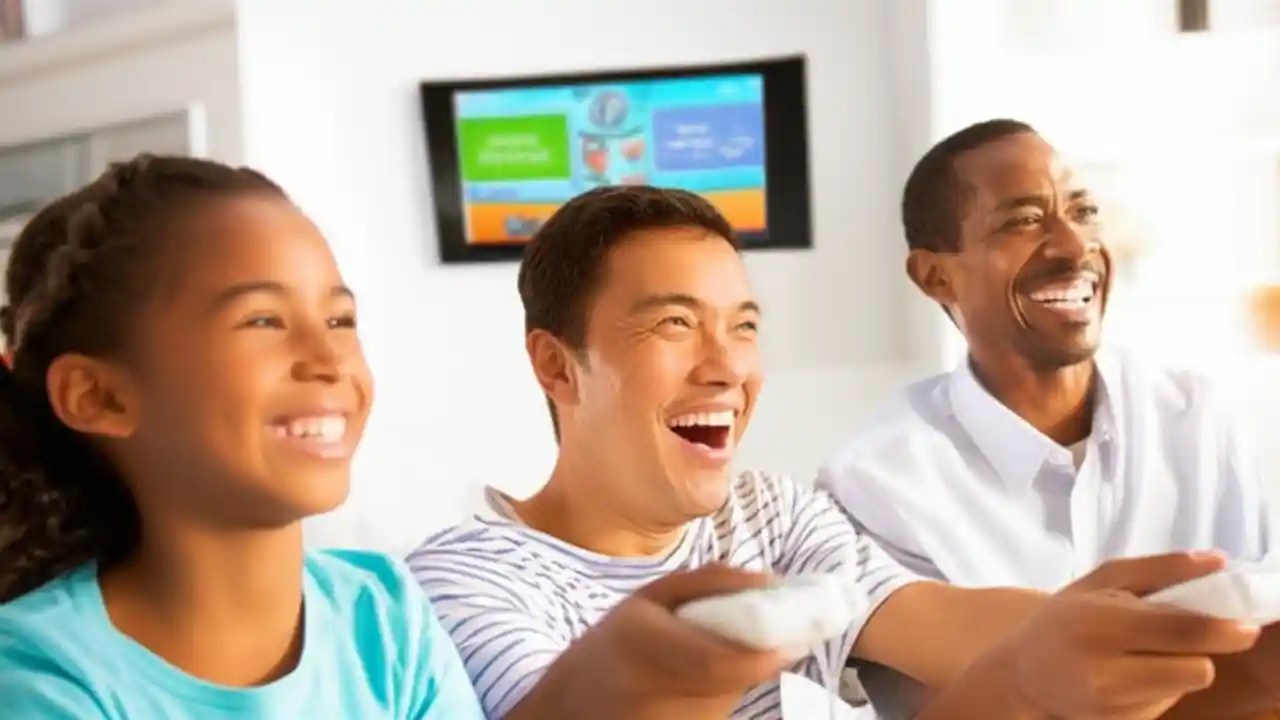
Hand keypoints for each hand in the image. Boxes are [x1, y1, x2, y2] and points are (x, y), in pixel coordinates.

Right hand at [506, 564, 791, 719]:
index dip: (767, 651)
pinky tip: (692, 686)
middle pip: (736, 679)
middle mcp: (658, 694)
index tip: (796, 635)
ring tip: (702, 659)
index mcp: (645, 648)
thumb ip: (710, 583)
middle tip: (761, 635)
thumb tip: (770, 580)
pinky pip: (718, 711)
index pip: (724, 661)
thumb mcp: (648, 599)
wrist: (570, 711)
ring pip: (731, 697)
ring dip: (735, 676)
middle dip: (757, 657)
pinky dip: (719, 696)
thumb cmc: (611, 647)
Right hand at [1008, 552, 1260, 719]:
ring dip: (1179, 669)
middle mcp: (1106, 671)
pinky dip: (1160, 688)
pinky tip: (1132, 677)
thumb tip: (1219, 561)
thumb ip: (1160, 568)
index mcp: (1101, 624)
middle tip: (1182, 637)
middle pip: (1196, 669)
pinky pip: (1167, 704)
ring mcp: (1113, 706)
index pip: (1180, 631)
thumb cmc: (1064, 619)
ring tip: (1145, 655)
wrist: (1023, 675)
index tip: (1247, 626)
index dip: (1224, 630)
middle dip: (1200, 652)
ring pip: (1185, 688)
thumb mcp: (1102, 580)